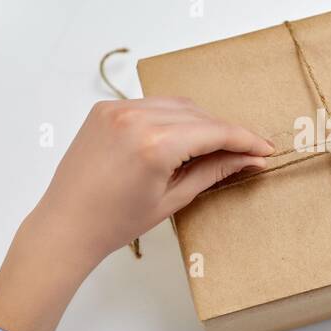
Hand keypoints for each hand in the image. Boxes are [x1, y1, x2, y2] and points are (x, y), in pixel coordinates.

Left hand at [0, 98, 273, 330]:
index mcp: (154, 144)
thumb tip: (250, 159)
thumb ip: (214, 171)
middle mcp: (135, 117)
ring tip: (213, 146)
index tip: (265, 148)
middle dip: (225, 131)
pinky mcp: (104, 109)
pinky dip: (170, 117)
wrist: (65, 225)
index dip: (245, 139)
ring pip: (177, 104)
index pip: (214, 131)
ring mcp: (117, 109)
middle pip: (199, 114)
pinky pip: (151, 105)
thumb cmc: (116, 222)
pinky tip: (179, 138)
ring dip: (199, 121)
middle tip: (246, 151)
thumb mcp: (173, 198)